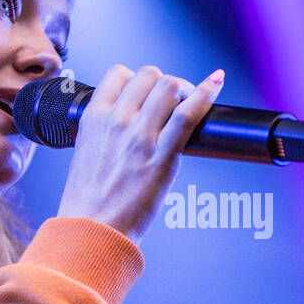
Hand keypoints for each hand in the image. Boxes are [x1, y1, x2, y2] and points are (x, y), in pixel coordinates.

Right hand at [56, 64, 224, 244]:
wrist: (92, 230)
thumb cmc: (89, 202)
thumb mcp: (87, 153)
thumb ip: (106, 133)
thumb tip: (127, 125)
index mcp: (93, 118)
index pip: (118, 73)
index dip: (137, 80)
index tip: (146, 93)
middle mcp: (116, 120)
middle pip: (149, 75)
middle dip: (164, 84)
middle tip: (173, 102)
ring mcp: (140, 135)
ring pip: (170, 86)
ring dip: (184, 90)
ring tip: (188, 105)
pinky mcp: (163, 154)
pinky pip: (189, 112)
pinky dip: (207, 92)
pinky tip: (216, 83)